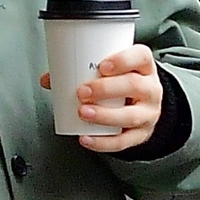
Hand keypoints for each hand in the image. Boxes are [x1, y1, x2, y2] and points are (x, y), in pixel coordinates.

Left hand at [39, 44, 163, 151]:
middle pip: (135, 86)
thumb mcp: (113, 72)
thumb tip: (50, 78)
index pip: (141, 57)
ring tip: (83, 113)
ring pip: (131, 116)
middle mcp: (150, 89)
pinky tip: (86, 137)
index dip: (123, 60)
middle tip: (82, 91)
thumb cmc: (124, 84)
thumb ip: (82, 71)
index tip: (102, 66)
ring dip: (104, 115)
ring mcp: (148, 113)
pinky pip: (124, 141)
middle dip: (107, 89)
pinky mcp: (141, 134)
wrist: (143, 106)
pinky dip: (103, 142)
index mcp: (143, 67)